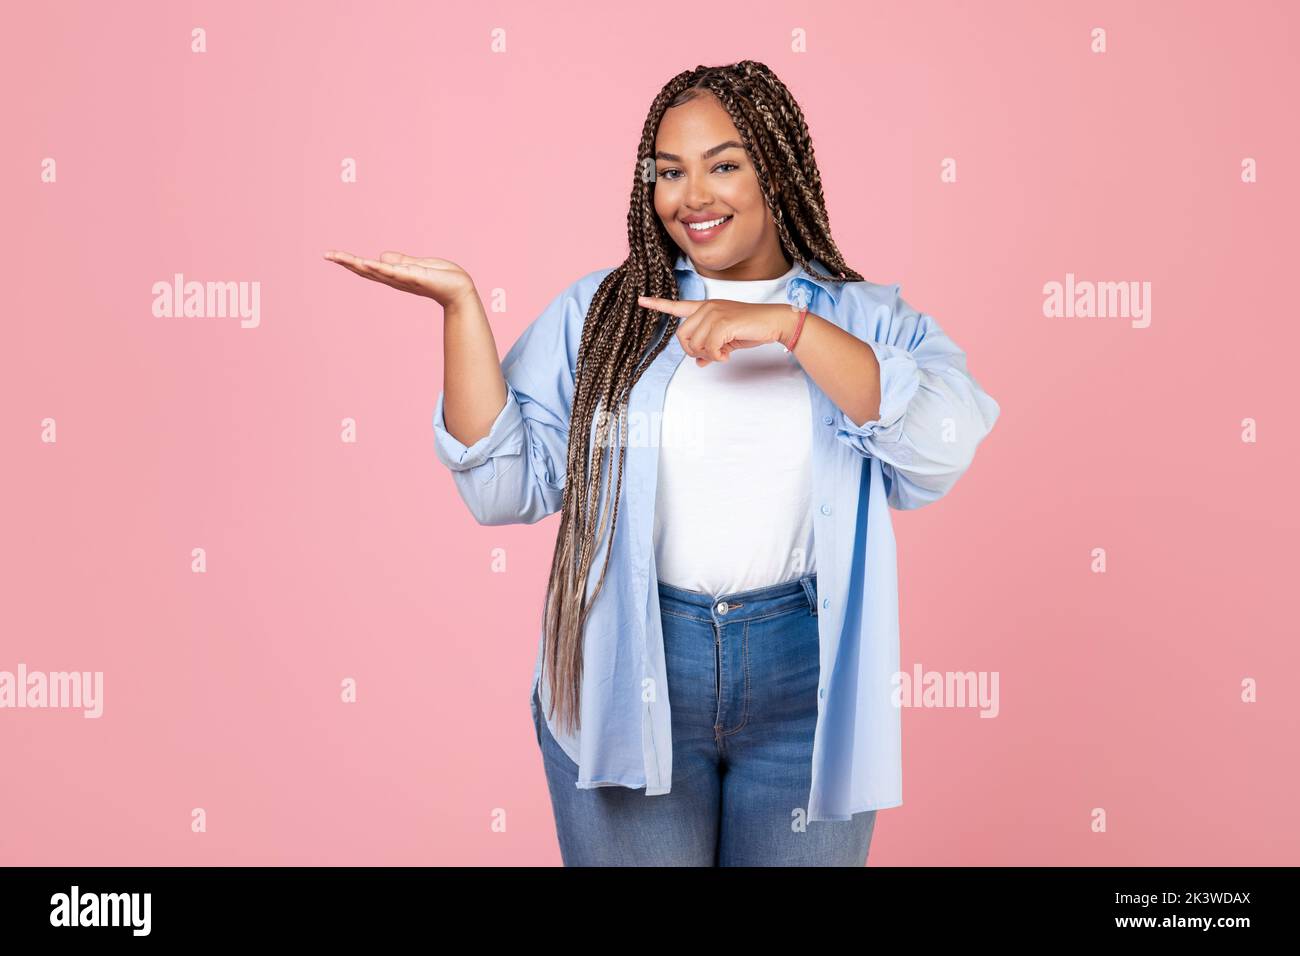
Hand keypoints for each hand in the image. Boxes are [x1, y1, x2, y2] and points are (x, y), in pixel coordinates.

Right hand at [323, 250, 477, 309]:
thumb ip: (400, 261)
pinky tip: (368, 262)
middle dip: (346, 262)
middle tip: (327, 255)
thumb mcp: (417, 265)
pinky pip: (395, 272)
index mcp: (395, 275)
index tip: (333, 255)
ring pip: (376, 271)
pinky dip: (382, 268)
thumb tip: (381, 256)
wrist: (460, 289)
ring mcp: (404, 279)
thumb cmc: (442, 278)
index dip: (351, 262)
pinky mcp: (415, 277)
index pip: (368, 268)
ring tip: (340, 257)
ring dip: (357, 264)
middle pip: (366, 271)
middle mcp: (396, 279)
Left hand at [636, 296, 792, 366]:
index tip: (641, 300)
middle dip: (694, 351)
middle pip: (683, 336)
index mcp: (706, 308)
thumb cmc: (752, 329)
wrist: (774, 322)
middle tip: (711, 356)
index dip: (658, 304)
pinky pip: (709, 348)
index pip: (678, 306)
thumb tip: (699, 362)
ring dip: (708, 355)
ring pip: (695, 344)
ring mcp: (714, 313)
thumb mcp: (727, 340)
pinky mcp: (723, 323)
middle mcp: (707, 307)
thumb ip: (710, 348)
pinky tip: (727, 355)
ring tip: (723, 353)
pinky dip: (717, 357)